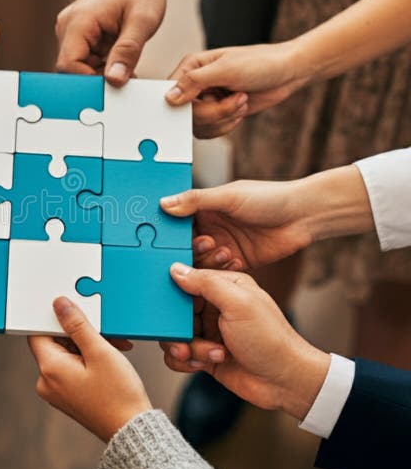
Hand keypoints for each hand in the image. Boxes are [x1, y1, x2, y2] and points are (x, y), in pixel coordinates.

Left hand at [28, 297, 149, 441]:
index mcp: (50, 369)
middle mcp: (47, 382)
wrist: (132, 431)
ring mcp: (57, 390)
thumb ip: (77, 325)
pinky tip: (111, 355)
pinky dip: (89, 358)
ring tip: (115, 344)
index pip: (38, 333)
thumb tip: (59, 304)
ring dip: (89, 344)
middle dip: (80, 332)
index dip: (55, 318)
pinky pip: (73, 367)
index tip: (74, 310)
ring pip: (67, 354)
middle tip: (106, 331)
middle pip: (55, 342)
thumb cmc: (118, 394)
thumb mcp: (99, 351)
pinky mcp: (68, 395)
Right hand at [55, 0, 165, 86]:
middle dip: (97, 79)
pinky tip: (120, 61)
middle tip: (124, 79)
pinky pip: (86, 61)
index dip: (88, 81)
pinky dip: (103, 67)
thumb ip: (128, 51)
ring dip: (102, 73)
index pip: (68, 65)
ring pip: (80, 68)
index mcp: (78, 22)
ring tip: (126, 67)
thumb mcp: (142, 21)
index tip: (112, 87)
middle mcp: (68, 27)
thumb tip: (115, 80)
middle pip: (72, 69)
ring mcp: (72, 32)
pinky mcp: (80, 37)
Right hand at [160, 179, 314, 271]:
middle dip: (190, 249)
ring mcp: (225, 245)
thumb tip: (164, 203)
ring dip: (208, 259)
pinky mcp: (239, 262)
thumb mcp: (228, 196)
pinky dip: (222, 271)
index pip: (179, 222)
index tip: (165, 239)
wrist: (305, 216)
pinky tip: (233, 262)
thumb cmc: (270, 198)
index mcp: (206, 208)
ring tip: (223, 251)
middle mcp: (213, 228)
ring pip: (203, 260)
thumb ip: (195, 201)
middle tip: (200, 246)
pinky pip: (221, 272)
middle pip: (188, 245)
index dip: (172, 231)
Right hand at [162, 264, 329, 419]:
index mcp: (224, 286)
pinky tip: (203, 364)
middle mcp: (214, 307)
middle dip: (176, 326)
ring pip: (174, 333)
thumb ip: (206, 282)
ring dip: (186, 347)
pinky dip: (186, 361)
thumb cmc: (270, 340)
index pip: (188, 278)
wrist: (284, 381)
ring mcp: (208, 331)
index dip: (175, 288)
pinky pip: (177, 354)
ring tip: (208, 355)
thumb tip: (176, 269)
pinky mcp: (203, 354)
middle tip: (186, 339)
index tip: (168, 300)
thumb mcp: (238, 303)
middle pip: (175, 309)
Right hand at [165, 41, 306, 137]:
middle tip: (235, 99)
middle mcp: (194, 85)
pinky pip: (210, 131)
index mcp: (190, 68)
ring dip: (222, 119)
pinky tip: (240, 110)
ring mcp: (206, 101)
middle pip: (185, 115)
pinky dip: (226, 126)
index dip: (182, 105)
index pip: (170, 94)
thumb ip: (194, 82)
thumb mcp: (226, 69)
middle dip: (212, 112)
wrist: (287, 72)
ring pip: (198, 126)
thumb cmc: (260, 63)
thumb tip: (169, 97)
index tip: (201, 104)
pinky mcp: (217, 114)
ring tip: (240, 101)